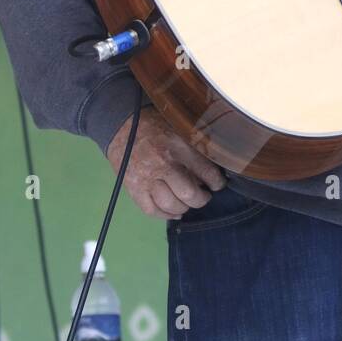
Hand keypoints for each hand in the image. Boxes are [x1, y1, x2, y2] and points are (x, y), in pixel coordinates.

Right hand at [105, 106, 226, 220]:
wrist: (123, 127)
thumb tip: (208, 174)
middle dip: (201, 199)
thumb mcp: (179, 129)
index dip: (217, 182)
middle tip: (203, 196)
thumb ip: (195, 149)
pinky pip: (151, 210)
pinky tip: (172, 211)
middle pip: (188, 193)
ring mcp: (146, 178)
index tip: (218, 184)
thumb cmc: (155, 126)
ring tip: (187, 203)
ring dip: (183, 208)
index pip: (205, 171)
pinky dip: (165, 214)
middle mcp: (162, 163)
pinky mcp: (134, 188)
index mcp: (177, 145)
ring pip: (170, 204)